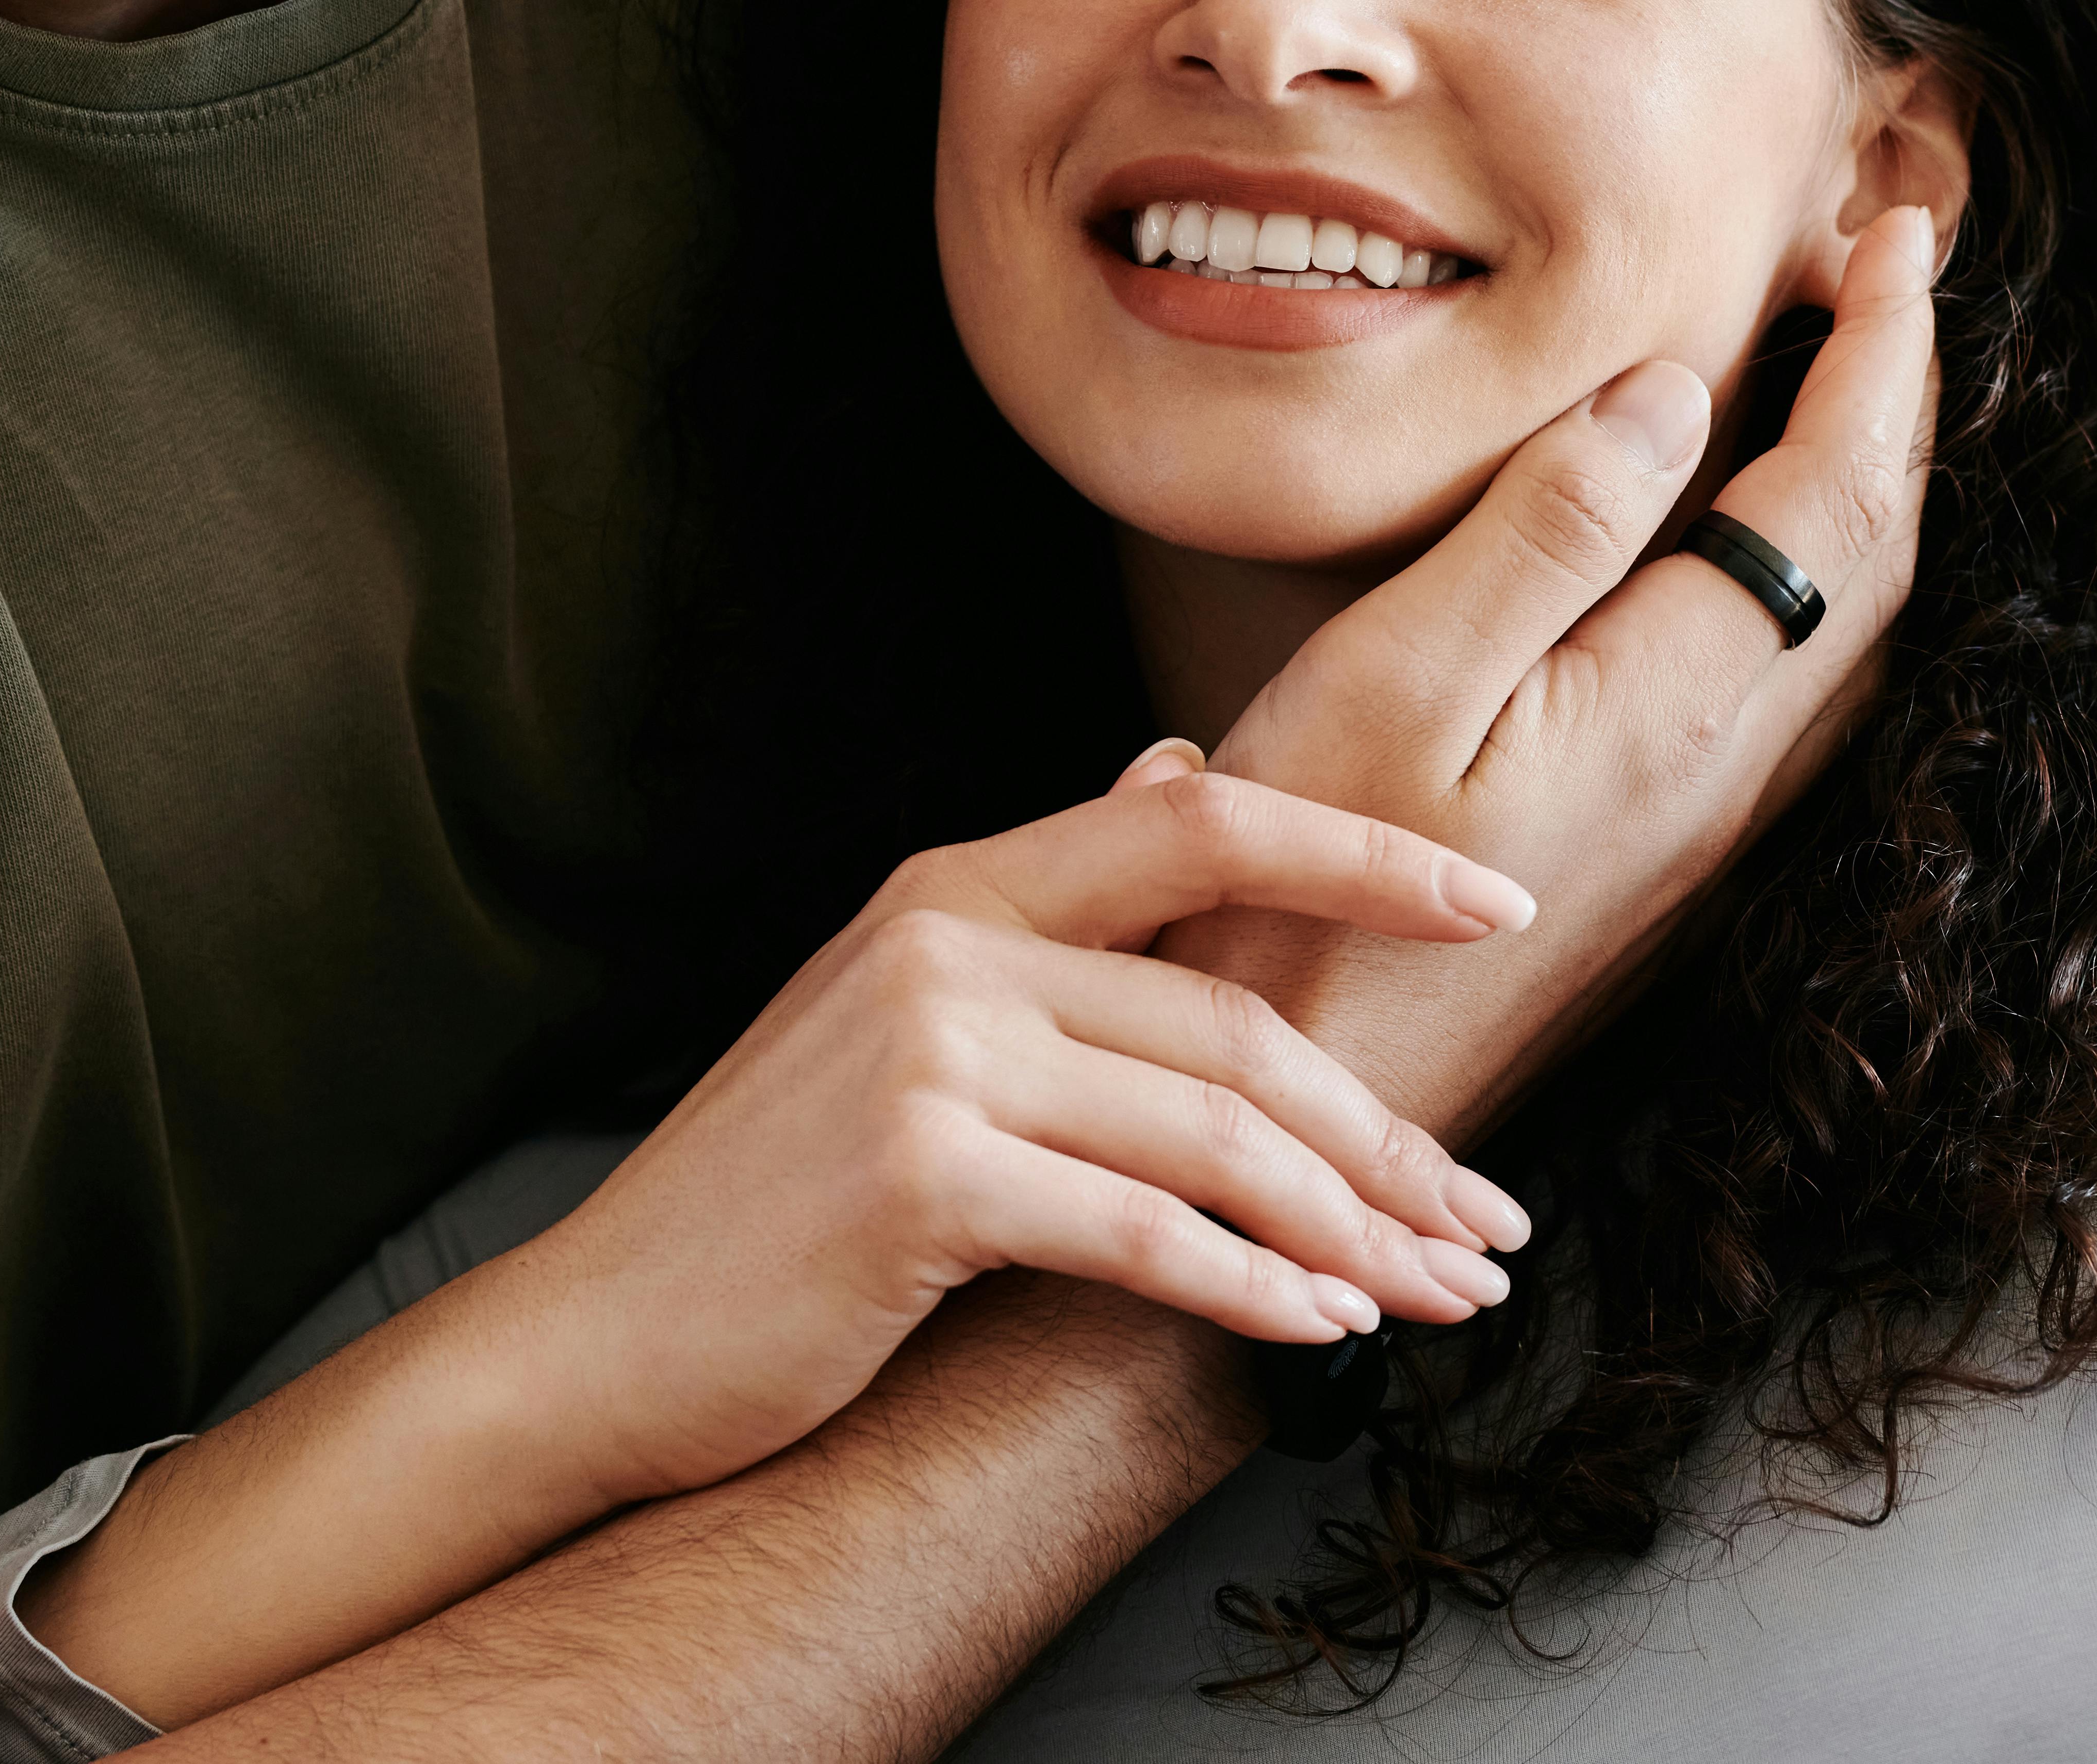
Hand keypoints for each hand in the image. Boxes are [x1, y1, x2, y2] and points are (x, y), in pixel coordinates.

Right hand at [508, 744, 1533, 1517]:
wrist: (600, 1332)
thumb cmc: (778, 1195)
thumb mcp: (904, 1007)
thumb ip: (1053, 899)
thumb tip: (1169, 764)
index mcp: (957, 885)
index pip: (1205, 821)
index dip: (1366, 854)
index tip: (1497, 900)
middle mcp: (946, 945)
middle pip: (1237, 1021)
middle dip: (1389, 1134)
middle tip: (1487, 1220)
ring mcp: (928, 1058)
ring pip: (1214, 1136)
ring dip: (1352, 1230)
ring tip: (1435, 1294)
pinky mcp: (920, 1180)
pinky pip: (1144, 1236)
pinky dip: (1253, 1290)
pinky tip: (1321, 1330)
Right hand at [1179, 204, 1938, 1131]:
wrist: (1317, 1108)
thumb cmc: (1307, 899)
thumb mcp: (1400, 683)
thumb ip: (1542, 533)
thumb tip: (1668, 394)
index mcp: (1678, 703)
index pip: (1835, 489)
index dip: (1878, 351)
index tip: (1898, 234)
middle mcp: (1728, 770)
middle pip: (1876, 552)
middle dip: (1900, 398)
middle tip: (1897, 272)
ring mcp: (1708, 825)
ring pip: (1850, 621)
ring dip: (1870, 484)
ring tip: (1853, 376)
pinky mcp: (1667, 857)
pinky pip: (1801, 676)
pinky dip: (1820, 566)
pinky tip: (1769, 546)